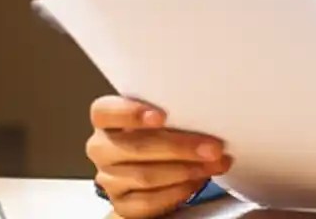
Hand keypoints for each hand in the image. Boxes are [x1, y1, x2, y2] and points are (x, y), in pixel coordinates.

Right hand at [86, 96, 232, 218]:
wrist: (156, 168)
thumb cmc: (162, 133)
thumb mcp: (165, 116)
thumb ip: (174, 113)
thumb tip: (206, 116)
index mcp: (106, 120)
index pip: (105, 112)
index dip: (131, 113)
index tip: (161, 116)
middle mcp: (101, 148)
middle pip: (135, 147)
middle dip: (179, 147)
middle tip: (212, 147)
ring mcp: (108, 178)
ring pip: (144, 176)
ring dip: (186, 170)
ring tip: (213, 164)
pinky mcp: (122, 203)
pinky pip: (148, 201)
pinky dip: (177, 191)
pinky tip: (196, 181)